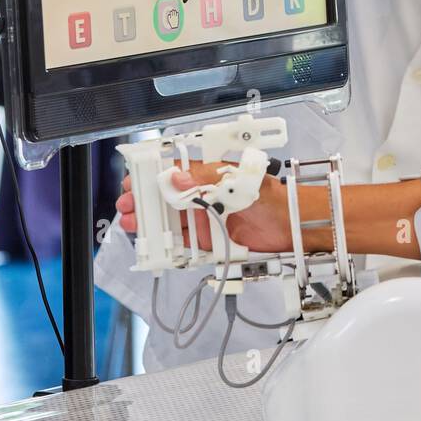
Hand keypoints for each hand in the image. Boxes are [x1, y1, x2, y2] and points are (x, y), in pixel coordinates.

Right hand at [115, 160, 292, 253]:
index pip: (173, 173)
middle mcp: (205, 196)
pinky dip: (170, 246)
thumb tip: (177, 179)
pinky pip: (186, 244)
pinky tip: (156, 247)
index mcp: (208, 175)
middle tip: (128, 209)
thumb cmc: (271, 196)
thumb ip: (205, 178)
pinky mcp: (212, 240)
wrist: (292, 226)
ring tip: (135, 227)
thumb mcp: (236, 180)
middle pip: (167, 199)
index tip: (132, 184)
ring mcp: (206, 218)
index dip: (151, 178)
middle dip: (145, 203)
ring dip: (153, 225)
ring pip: (172, 222)